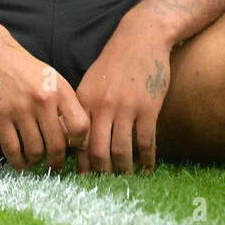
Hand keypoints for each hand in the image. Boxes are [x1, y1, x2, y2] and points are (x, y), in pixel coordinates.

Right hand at [0, 35, 89, 171]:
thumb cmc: (24, 68)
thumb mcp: (51, 78)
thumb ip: (63, 103)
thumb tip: (75, 138)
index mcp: (60, 89)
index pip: (80, 127)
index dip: (79, 144)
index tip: (72, 148)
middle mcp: (42, 99)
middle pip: (57, 145)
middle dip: (56, 161)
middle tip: (53, 165)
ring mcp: (20, 108)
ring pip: (35, 150)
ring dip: (36, 161)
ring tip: (36, 161)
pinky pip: (12, 149)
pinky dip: (18, 162)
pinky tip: (20, 163)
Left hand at [74, 27, 171, 173]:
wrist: (141, 38)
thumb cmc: (114, 63)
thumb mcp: (91, 82)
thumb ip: (83, 108)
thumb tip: (76, 140)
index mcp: (84, 100)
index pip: (77, 141)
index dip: (80, 164)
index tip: (84, 179)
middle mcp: (102, 106)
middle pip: (98, 152)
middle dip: (101, 173)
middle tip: (105, 186)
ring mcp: (126, 108)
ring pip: (121, 151)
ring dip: (124, 170)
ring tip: (126, 179)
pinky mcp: (148, 108)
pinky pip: (145, 142)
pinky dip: (146, 159)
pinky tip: (146, 168)